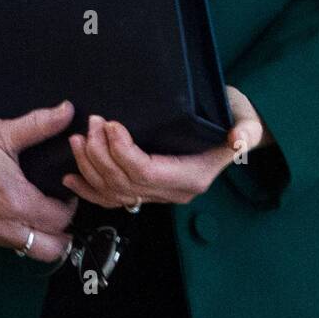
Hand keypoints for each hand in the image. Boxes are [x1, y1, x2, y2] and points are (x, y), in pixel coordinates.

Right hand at [0, 100, 78, 262]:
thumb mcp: (1, 130)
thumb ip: (40, 125)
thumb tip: (68, 110)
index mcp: (14, 201)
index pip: (59, 220)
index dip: (68, 206)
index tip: (64, 193)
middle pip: (48, 250)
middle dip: (59, 235)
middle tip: (55, 212)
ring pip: (20, 249)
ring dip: (31, 234)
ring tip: (28, 208)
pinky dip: (3, 232)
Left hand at [62, 86, 274, 207]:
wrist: (235, 130)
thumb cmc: (237, 118)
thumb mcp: (247, 119)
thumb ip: (245, 130)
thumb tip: (237, 141)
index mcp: (192, 177)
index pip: (147, 172)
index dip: (122, 152)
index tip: (110, 124)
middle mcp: (173, 192)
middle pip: (125, 183)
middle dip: (101, 155)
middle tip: (90, 124)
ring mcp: (159, 195)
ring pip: (114, 192)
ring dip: (91, 168)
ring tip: (78, 140)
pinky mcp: (147, 190)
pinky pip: (112, 199)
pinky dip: (89, 189)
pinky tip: (71, 177)